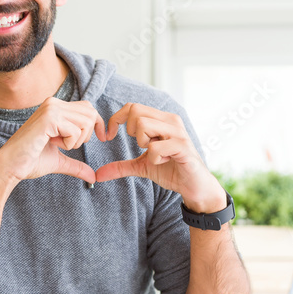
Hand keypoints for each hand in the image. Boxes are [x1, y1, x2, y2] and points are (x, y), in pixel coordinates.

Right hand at [0, 97, 106, 185]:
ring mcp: (51, 109)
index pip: (88, 108)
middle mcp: (53, 103)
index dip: (97, 123)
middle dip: (87, 134)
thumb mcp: (59, 160)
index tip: (103, 137)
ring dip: (76, 140)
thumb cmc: (30, 162)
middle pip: (90, 112)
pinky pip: (75, 131)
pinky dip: (68, 144)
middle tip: (68, 145)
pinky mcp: (49, 118)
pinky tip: (51, 144)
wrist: (10, 166)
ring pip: (86, 121)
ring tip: (57, 144)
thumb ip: (76, 165)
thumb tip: (94, 177)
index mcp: (55, 107)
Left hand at [95, 103, 225, 212]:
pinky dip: (154, 158)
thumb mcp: (142, 166)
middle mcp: (171, 121)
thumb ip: (121, 166)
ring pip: (144, 125)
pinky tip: (165, 162)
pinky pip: (156, 147)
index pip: (132, 106)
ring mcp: (178, 133)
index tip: (109, 136)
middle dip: (131, 133)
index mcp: (161, 119)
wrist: (194, 187)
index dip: (116, 119)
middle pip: (136, 112)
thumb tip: (98, 174)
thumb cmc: (171, 170)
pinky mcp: (183, 147)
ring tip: (156, 155)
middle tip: (143, 147)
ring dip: (144, 145)